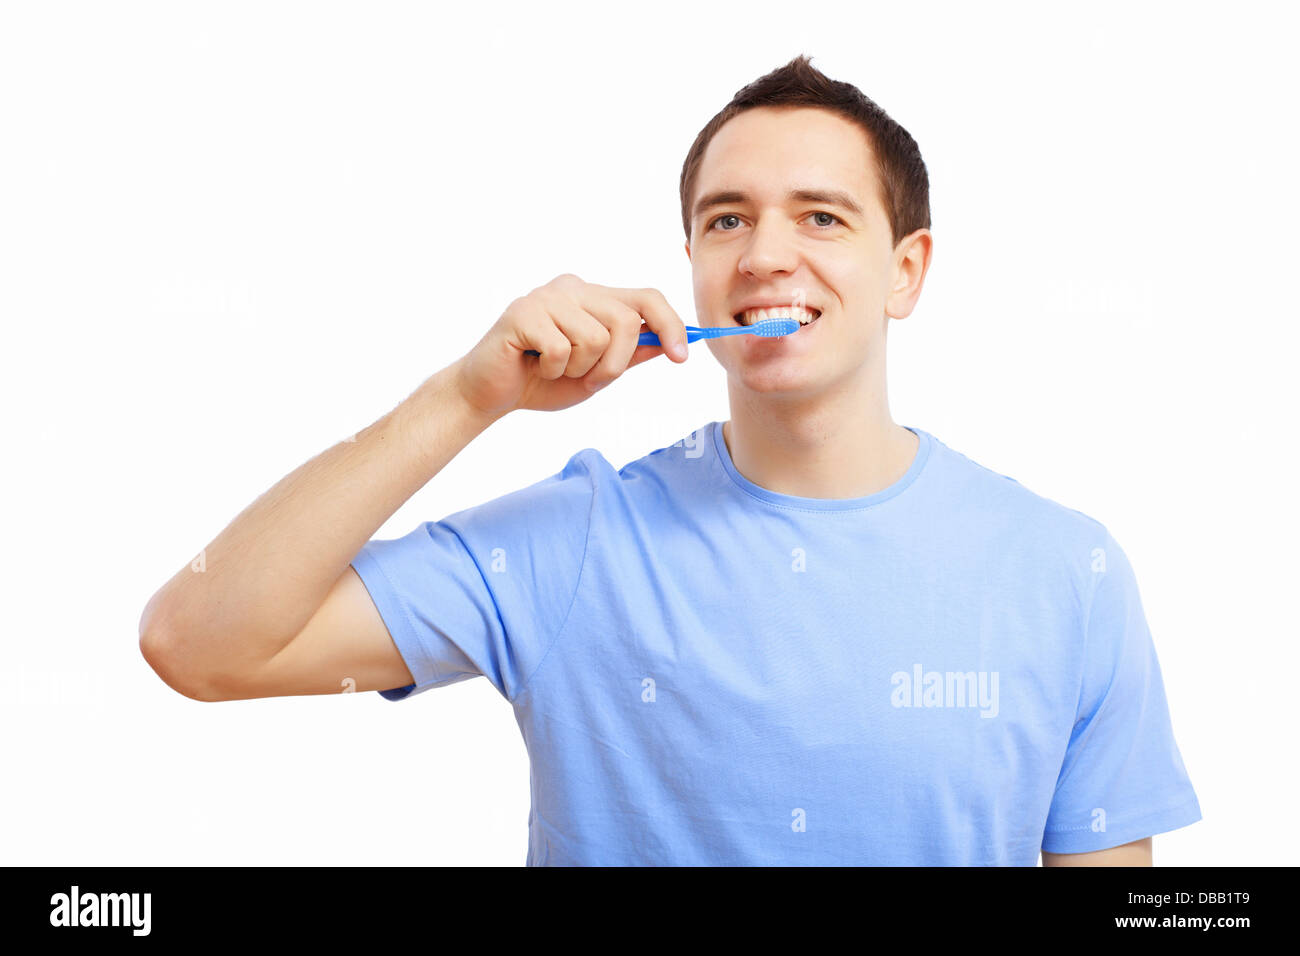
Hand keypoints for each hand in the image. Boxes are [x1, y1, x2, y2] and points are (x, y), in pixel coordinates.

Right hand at [453, 273, 689, 415]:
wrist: (490, 394)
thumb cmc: (542, 381)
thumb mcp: (597, 372)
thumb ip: (631, 354)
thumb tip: (670, 343)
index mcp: (593, 297)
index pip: (646, 297)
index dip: (671, 324)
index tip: (681, 357)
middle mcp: (573, 288)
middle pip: (627, 320)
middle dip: (615, 363)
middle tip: (587, 378)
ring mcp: (546, 297)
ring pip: (596, 337)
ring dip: (580, 369)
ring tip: (555, 369)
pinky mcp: (522, 312)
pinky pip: (561, 348)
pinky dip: (553, 370)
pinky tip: (535, 366)